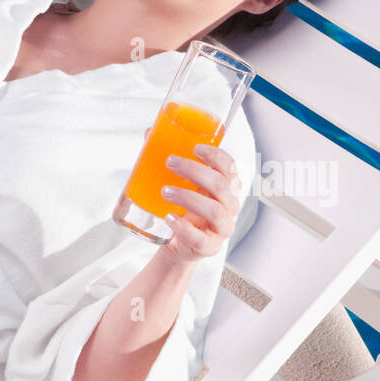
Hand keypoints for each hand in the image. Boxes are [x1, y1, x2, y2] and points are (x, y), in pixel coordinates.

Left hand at [158, 139, 241, 264]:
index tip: (195, 147)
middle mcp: (229, 206)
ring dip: (188, 197)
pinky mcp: (210, 247)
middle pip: (220, 185)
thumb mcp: (182, 183)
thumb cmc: (184, 207)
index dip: (216, 156)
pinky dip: (185, 228)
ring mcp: (222, 228)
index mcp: (226, 187)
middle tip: (170, 162)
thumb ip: (170, 159)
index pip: (230, 167)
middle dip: (194, 171)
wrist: (178, 243)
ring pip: (214, 211)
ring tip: (165, 191)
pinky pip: (202, 239)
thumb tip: (149, 133)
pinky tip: (170, 218)